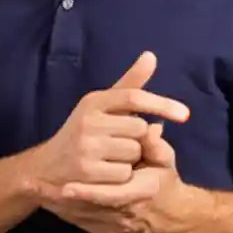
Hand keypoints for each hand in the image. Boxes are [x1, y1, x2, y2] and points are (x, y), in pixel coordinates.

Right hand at [29, 52, 188, 190]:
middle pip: (139, 128)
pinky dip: (122, 176)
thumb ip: (129, 84)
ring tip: (110, 158)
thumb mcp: (102, 106)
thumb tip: (151, 55)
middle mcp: (88, 120)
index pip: (134, 97)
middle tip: (118, 143)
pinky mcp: (86, 170)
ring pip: (134, 152)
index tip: (185, 115)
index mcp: (94, 100)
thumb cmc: (83, 132)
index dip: (161, 104)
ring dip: (131, 159)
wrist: (47, 167)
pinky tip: (106, 173)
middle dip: (137, 139)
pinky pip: (124, 173)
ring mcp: (86, 145)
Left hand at [39, 123, 192, 232]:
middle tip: (38, 190)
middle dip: (63, 202)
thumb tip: (150, 129)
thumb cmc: (164, 182)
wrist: (172, 216)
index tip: (66, 187)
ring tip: (37, 193)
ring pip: (84, 218)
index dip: (88, 193)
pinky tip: (49, 202)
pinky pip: (84, 224)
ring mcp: (116, 227)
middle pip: (90, 210)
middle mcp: (127, 214)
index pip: (112, 196)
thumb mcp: (165, 162)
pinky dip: (67, 214)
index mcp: (142, 193)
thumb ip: (156, 147)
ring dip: (60, 207)